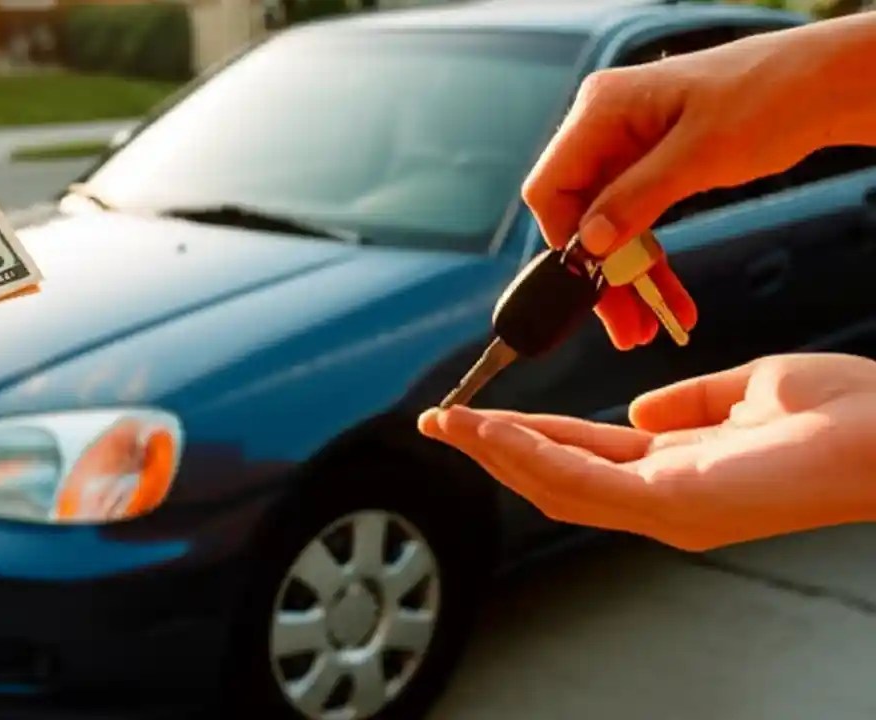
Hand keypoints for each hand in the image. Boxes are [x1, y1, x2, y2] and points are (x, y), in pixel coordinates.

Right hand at [418, 354, 875, 550]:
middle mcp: (664, 500)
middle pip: (555, 475)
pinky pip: (585, 482)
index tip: (483, 412)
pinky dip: (533, 456)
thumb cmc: (848, 415)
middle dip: (492, 447)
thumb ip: (692, 403)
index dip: (526, 432)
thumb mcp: (751, 391)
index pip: (584, 453)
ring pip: (556, 484)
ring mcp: (666, 510)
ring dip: (495, 452)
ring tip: (450, 424)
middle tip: (440, 421)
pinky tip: (497, 434)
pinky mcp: (673, 506)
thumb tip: (641, 406)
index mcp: (680, 471)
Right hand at [521, 22, 850, 348]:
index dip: (565, 242)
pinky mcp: (652, 162)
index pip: (551, 187)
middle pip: (579, 214)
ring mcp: (627, 143)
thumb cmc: (773, 96)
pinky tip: (668, 297)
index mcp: (603, 108)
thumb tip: (587, 244)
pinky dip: (651, 259)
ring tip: (648, 326)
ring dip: (629, 277)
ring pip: (608, 225)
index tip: (594, 286)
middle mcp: (605, 124)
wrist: (827, 83)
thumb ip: (636, 199)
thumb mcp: (700, 155)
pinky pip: (637, 219)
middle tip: (626, 328)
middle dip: (603, 275)